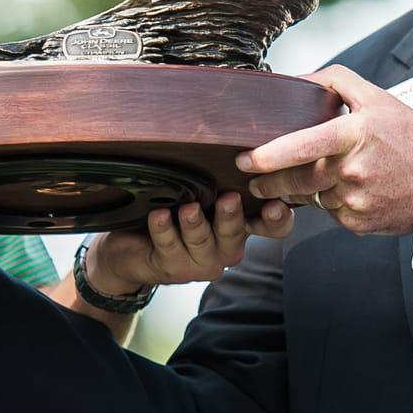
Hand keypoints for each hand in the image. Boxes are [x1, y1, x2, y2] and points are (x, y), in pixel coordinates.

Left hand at [81, 190, 293, 295]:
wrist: (134, 246)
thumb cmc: (175, 213)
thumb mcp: (203, 194)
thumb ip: (221, 179)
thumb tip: (231, 145)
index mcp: (240, 227)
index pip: (272, 227)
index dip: (278, 218)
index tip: (275, 204)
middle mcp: (226, 248)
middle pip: (235, 235)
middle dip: (231, 217)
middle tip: (228, 199)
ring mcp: (201, 262)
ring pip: (202, 242)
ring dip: (195, 224)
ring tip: (189, 208)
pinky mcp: (173, 268)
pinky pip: (169, 247)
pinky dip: (163, 229)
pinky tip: (159, 215)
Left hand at [236, 65, 412, 235]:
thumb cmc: (412, 138)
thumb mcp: (379, 98)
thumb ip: (337, 81)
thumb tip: (299, 80)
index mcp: (355, 134)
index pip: (302, 145)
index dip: (268, 155)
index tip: (245, 159)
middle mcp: (352, 170)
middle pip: (296, 179)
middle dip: (269, 182)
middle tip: (254, 179)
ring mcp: (355, 200)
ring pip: (312, 197)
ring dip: (303, 191)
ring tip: (310, 179)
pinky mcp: (358, 223)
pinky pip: (330, 213)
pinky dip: (329, 203)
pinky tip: (346, 192)